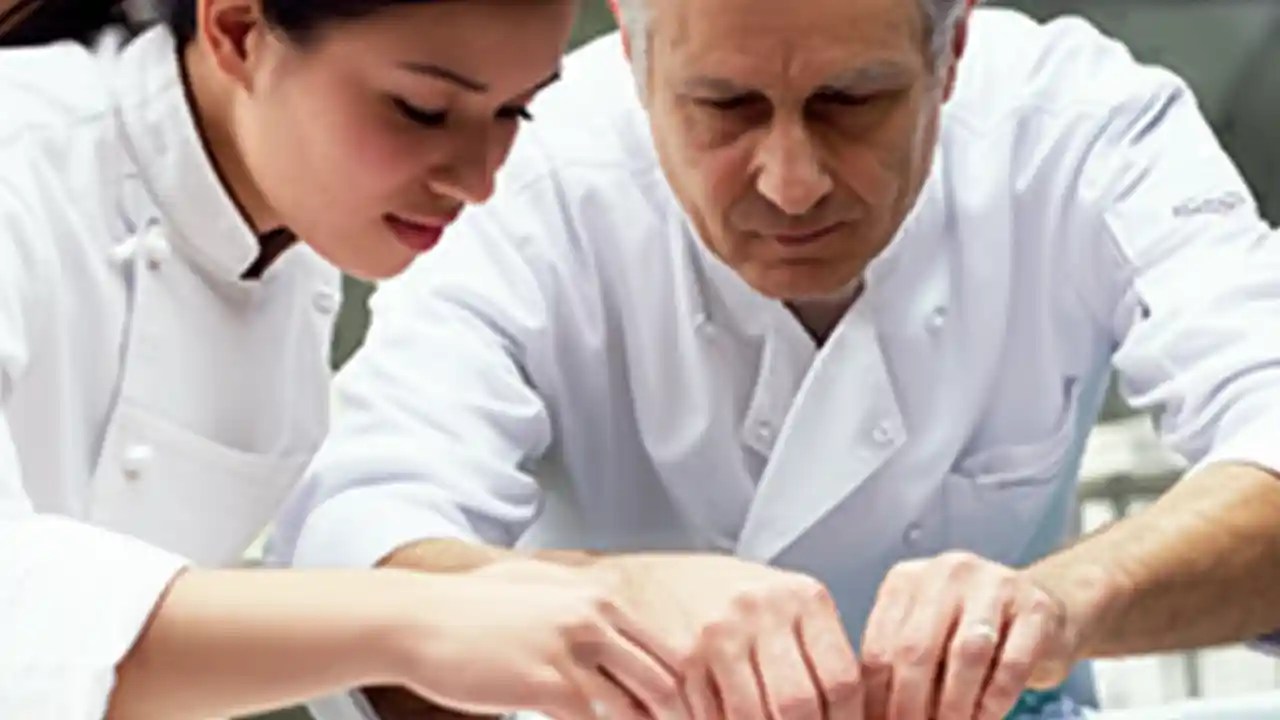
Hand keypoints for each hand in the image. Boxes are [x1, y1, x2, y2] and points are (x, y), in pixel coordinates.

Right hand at [383, 565, 685, 719]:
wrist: (416, 619)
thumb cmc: (470, 609)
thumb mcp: (538, 588)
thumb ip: (581, 604)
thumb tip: (609, 627)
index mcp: (600, 597)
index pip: (668, 648)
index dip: (687, 692)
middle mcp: (595, 616)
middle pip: (666, 680)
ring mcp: (572, 649)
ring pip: (639, 708)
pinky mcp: (547, 682)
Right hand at [592, 553, 862, 719]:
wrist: (628, 580)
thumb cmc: (703, 594)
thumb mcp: (767, 601)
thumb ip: (803, 644)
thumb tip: (841, 706)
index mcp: (802, 595)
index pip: (842, 680)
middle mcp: (765, 607)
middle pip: (800, 705)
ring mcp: (722, 629)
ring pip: (754, 716)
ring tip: (742, 718)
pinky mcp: (683, 654)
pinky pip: (711, 714)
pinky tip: (715, 716)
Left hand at [860, 552, 1081, 719]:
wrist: (1042, 613)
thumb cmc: (968, 631)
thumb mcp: (926, 634)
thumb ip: (898, 662)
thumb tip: (875, 712)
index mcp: (907, 579)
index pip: (881, 644)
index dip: (877, 696)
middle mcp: (947, 572)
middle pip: (917, 648)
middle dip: (910, 704)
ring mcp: (995, 584)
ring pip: (965, 654)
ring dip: (954, 706)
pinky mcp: (1037, 607)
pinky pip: (1011, 664)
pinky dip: (994, 701)